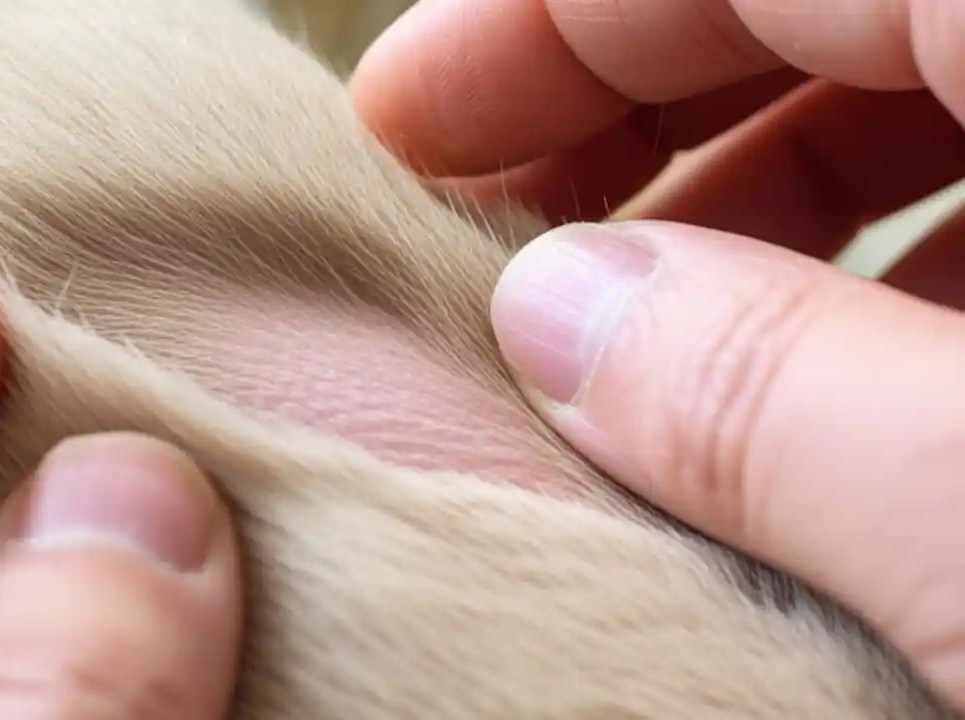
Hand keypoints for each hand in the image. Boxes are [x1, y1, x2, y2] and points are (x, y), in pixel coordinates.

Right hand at [353, 1, 964, 707]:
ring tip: (630, 348)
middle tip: (488, 234)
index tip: (400, 125)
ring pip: (928, 101)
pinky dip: (891, 290)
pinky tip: (823, 402)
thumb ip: (775, 400)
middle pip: (828, 6)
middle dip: (630, 105)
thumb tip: (558, 319)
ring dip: (759, 213)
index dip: (544, 20)